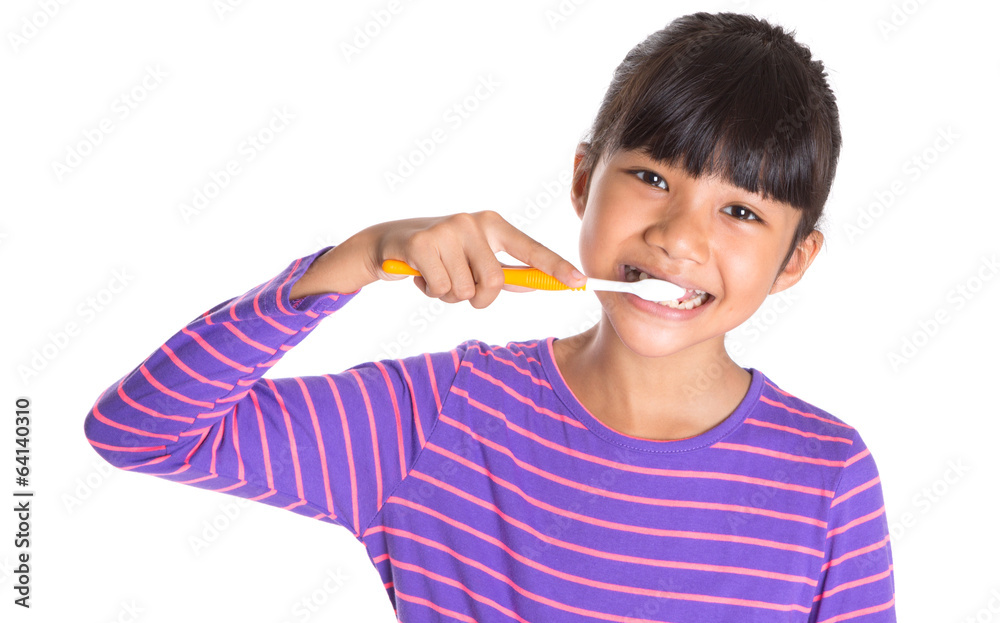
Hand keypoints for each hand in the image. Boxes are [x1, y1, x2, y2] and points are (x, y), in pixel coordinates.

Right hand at [361, 211, 585, 307]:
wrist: (389, 242)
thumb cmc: (441, 254)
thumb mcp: (474, 258)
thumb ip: (505, 273)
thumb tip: (536, 284)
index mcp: (493, 225)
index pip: (531, 249)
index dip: (556, 267)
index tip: (580, 282)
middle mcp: (473, 223)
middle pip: (495, 283)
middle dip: (478, 298)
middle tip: (460, 289)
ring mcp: (447, 230)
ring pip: (465, 291)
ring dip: (450, 296)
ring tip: (437, 276)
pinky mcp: (421, 244)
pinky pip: (441, 289)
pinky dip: (431, 291)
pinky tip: (420, 275)